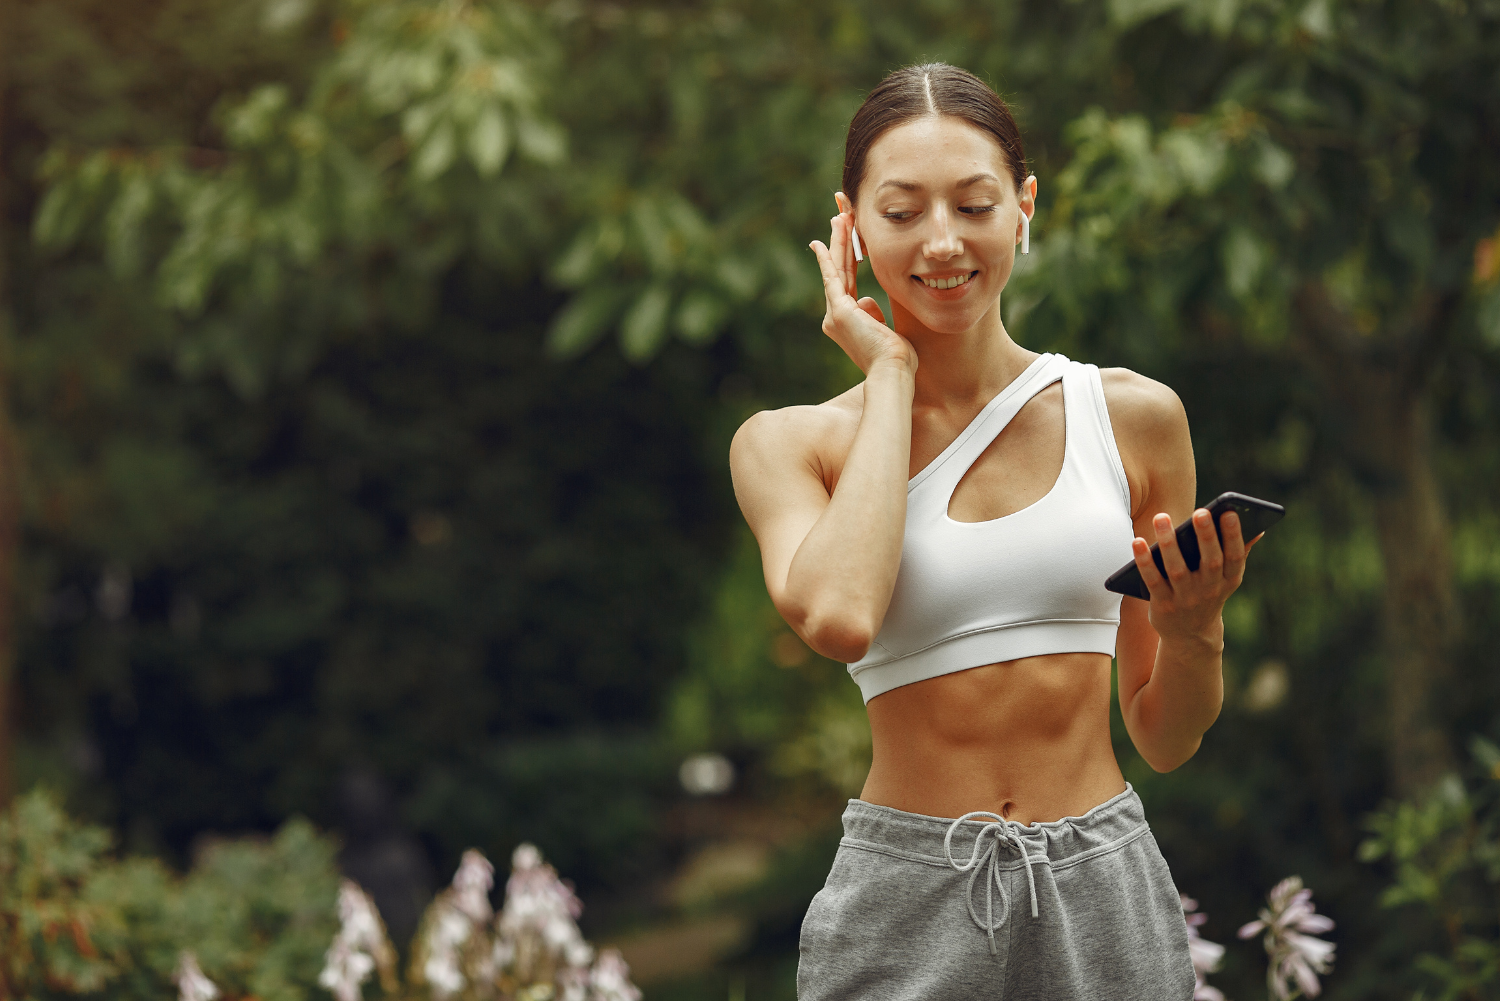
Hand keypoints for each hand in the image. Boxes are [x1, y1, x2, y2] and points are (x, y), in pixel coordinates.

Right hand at [809, 193, 915, 375]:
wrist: (894, 372)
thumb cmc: (897, 358)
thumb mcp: (886, 331)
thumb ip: (874, 316)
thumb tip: (866, 301)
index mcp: (848, 321)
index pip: (847, 281)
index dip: (847, 258)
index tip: (848, 239)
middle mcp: (835, 317)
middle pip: (838, 271)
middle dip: (840, 242)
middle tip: (839, 216)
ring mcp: (835, 314)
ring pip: (836, 269)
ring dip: (838, 242)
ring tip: (839, 217)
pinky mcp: (839, 311)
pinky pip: (833, 278)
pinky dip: (828, 259)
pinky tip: (822, 243)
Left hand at [1131, 509, 1259, 642]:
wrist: (1191, 635)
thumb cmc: (1208, 593)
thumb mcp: (1226, 578)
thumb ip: (1238, 552)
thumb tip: (1258, 528)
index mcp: (1229, 579)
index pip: (1235, 556)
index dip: (1234, 536)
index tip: (1229, 513)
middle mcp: (1210, 589)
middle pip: (1210, 561)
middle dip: (1206, 536)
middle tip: (1200, 511)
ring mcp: (1186, 598)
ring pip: (1178, 569)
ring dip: (1169, 543)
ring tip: (1161, 517)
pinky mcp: (1164, 604)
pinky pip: (1153, 580)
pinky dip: (1145, 562)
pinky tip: (1137, 541)